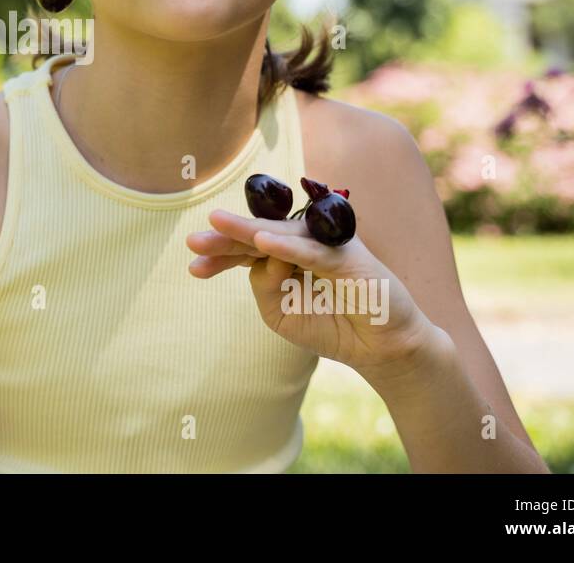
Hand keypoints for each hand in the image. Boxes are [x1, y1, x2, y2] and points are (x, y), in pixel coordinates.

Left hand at [186, 209, 441, 382]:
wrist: (379, 349)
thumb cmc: (330, 326)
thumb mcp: (281, 313)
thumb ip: (263, 287)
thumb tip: (260, 256)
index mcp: (287, 255)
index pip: (248, 249)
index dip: (222, 254)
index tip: (194, 268)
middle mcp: (305, 242)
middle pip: (260, 234)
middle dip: (226, 238)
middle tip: (195, 242)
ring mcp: (327, 245)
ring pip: (282, 234)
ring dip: (248, 231)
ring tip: (218, 226)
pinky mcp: (347, 258)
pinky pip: (313, 251)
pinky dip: (287, 247)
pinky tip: (262, 243)